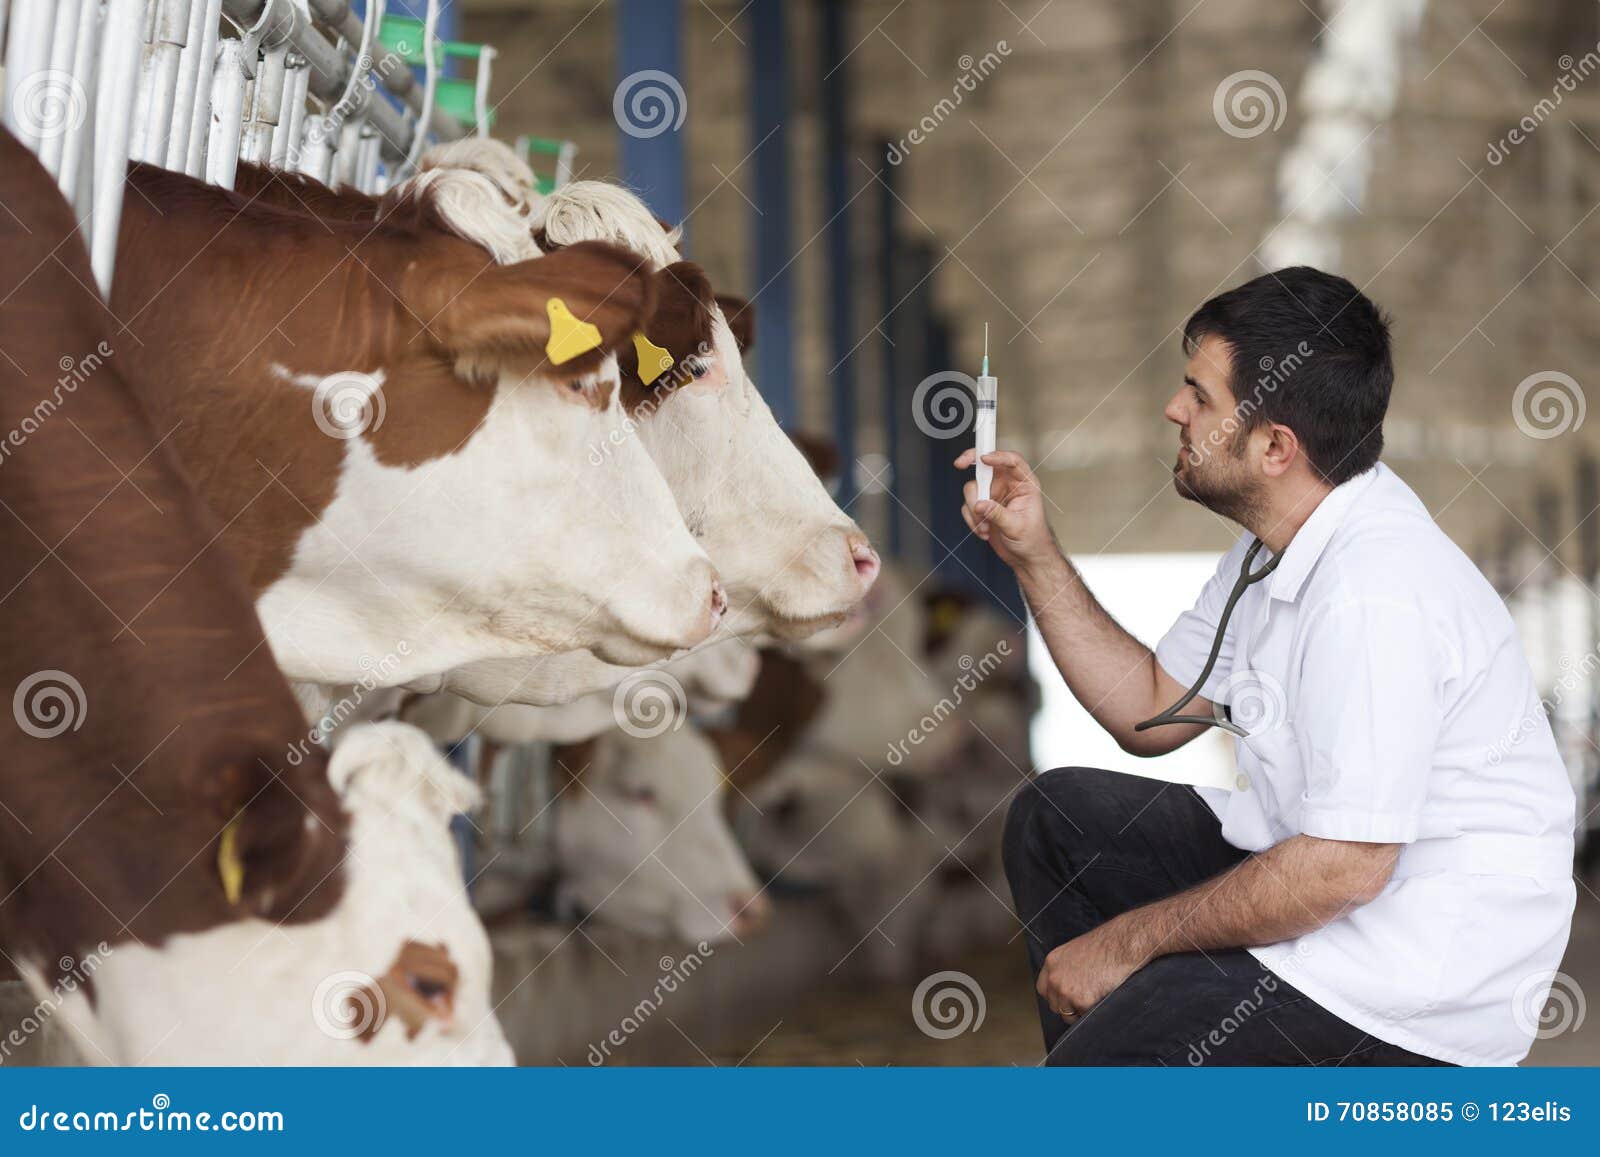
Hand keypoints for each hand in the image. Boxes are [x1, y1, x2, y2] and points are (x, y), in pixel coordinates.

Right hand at [955, 449, 1054, 574]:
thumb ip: (998, 514)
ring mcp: (994, 495)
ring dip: (973, 509)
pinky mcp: (983, 506)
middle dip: (971, 464)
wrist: (1025, 558)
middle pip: (986, 466)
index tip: (983, 459)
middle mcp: (1008, 485)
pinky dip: (971, 520)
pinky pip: (968, 505)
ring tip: (984, 527)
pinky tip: (983, 531)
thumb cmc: (1032, 541)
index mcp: (1025, 484)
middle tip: (960, 463)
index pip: (1012, 461)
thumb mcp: (1017, 527)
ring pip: (973, 488)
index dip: (997, 456)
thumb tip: (980, 504)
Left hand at [1035, 922, 1143, 1021]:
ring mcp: (1067, 991)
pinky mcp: (1082, 1001)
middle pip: (1054, 1005)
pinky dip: (1093, 1011)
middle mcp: (1055, 977)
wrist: (1121, 945)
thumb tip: (1068, 984)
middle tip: (1084, 999)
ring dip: (1080, 1012)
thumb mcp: (1075, 953)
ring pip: (1068, 1015)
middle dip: (1068, 1006)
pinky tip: (1101, 997)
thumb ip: (1066, 969)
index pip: (1043, 989)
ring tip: (1095, 998)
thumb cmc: (1105, 945)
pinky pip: (1085, 1016)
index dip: (1055, 996)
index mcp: (1052, 962)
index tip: (1064, 999)